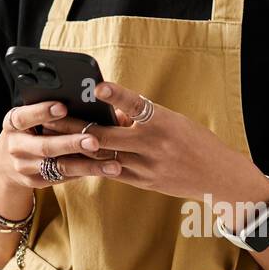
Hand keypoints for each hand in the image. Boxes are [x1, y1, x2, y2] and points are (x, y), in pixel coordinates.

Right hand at [0, 100, 124, 190]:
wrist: (5, 163)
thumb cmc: (28, 129)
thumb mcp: (28, 117)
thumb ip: (47, 110)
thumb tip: (85, 98)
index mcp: (12, 124)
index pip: (24, 117)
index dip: (42, 112)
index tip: (63, 107)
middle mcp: (15, 146)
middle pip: (45, 146)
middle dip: (72, 143)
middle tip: (95, 140)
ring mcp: (24, 167)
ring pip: (59, 167)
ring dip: (88, 165)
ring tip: (112, 164)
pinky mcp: (35, 182)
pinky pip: (63, 178)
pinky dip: (85, 172)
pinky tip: (105, 170)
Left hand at [42, 81, 268, 204]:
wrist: (218, 176)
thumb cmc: (195, 141)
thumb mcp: (172, 121)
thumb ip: (141, 118)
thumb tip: (111, 113)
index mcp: (163, 122)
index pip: (136, 106)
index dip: (117, 96)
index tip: (98, 86)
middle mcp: (153, 145)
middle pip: (106, 135)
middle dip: (75, 125)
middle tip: (49, 114)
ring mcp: (146, 167)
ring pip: (102, 156)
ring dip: (75, 146)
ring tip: (51, 136)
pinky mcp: (143, 183)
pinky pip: (111, 171)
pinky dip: (92, 163)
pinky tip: (71, 157)